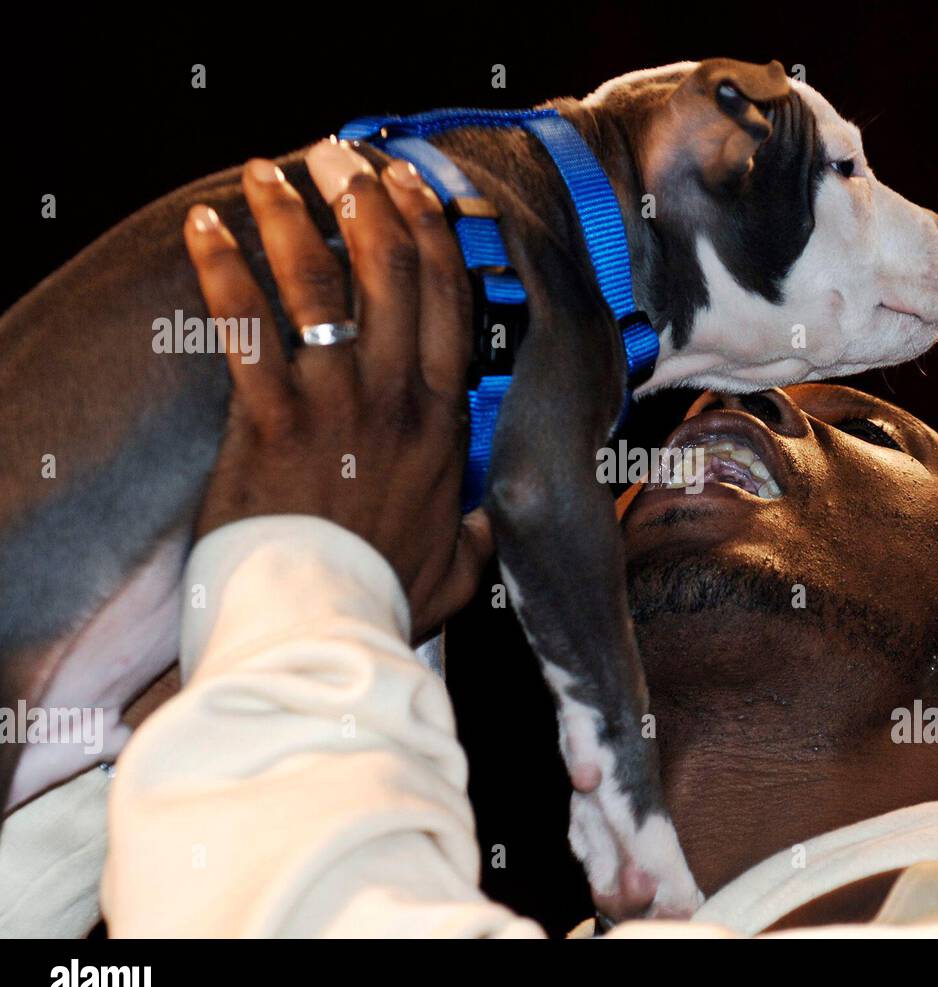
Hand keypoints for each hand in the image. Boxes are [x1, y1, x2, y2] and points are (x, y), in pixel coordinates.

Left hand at [184, 139, 492, 636]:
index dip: (435, 238)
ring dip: (294, 219)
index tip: (418, 193)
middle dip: (370, 204)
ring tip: (270, 175)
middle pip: (392, 274)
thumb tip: (489, 524)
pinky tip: (204, 231)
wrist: (325, 629)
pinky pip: (247, 329)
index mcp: (443, 423)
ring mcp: (334, 404)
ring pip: (321, 286)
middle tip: (346, 163)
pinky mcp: (270, 419)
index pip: (448, 308)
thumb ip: (480, 538)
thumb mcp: (460, 572)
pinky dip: (222, 273)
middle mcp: (396, 398)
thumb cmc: (387, 598)